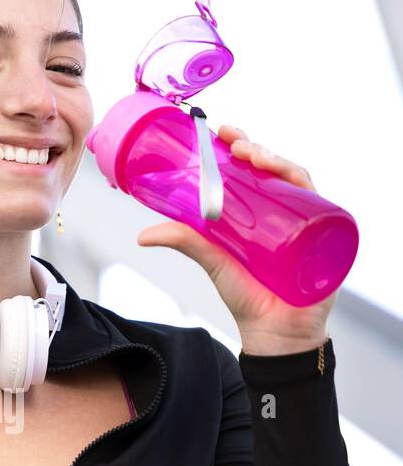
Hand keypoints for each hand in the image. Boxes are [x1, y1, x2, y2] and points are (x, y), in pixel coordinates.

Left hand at [136, 122, 333, 355]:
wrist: (274, 333)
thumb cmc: (246, 296)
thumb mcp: (212, 261)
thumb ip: (185, 241)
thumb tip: (142, 235)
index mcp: (257, 210)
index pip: (252, 170)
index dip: (241, 146)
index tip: (222, 133)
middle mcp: (283, 210)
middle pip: (274, 169)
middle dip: (255, 148)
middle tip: (234, 143)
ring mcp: (305, 220)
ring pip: (295, 179)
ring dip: (276, 161)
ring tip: (253, 156)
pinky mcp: (324, 235)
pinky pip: (321, 203)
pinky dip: (307, 186)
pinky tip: (291, 177)